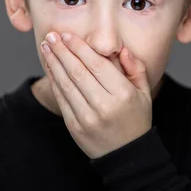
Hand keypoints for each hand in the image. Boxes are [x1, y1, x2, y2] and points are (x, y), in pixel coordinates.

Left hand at [41, 31, 152, 158]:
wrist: (127, 156)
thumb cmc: (136, 119)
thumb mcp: (145, 93)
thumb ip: (136, 68)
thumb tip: (122, 49)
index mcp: (123, 94)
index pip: (97, 65)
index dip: (80, 48)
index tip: (68, 35)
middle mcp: (104, 105)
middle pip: (78, 72)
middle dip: (62, 51)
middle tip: (51, 36)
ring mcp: (87, 117)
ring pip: (66, 84)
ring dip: (54, 63)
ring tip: (46, 47)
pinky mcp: (75, 126)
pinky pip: (62, 99)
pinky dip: (54, 81)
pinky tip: (49, 67)